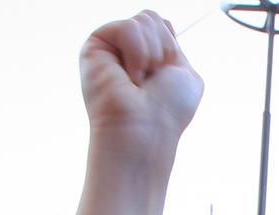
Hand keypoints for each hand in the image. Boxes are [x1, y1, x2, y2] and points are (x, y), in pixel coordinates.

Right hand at [68, 11, 202, 214]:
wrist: (144, 133)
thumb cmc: (167, 113)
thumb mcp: (184, 72)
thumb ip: (172, 43)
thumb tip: (159, 21)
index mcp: (147, 57)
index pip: (162, 24)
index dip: (169, 46)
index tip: (165, 77)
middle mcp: (126, 52)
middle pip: (152, 18)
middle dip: (163, 49)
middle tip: (152, 82)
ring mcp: (110, 49)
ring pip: (143, 21)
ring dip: (152, 54)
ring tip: (139, 83)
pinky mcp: (94, 47)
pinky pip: (128, 27)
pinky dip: (138, 52)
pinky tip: (129, 77)